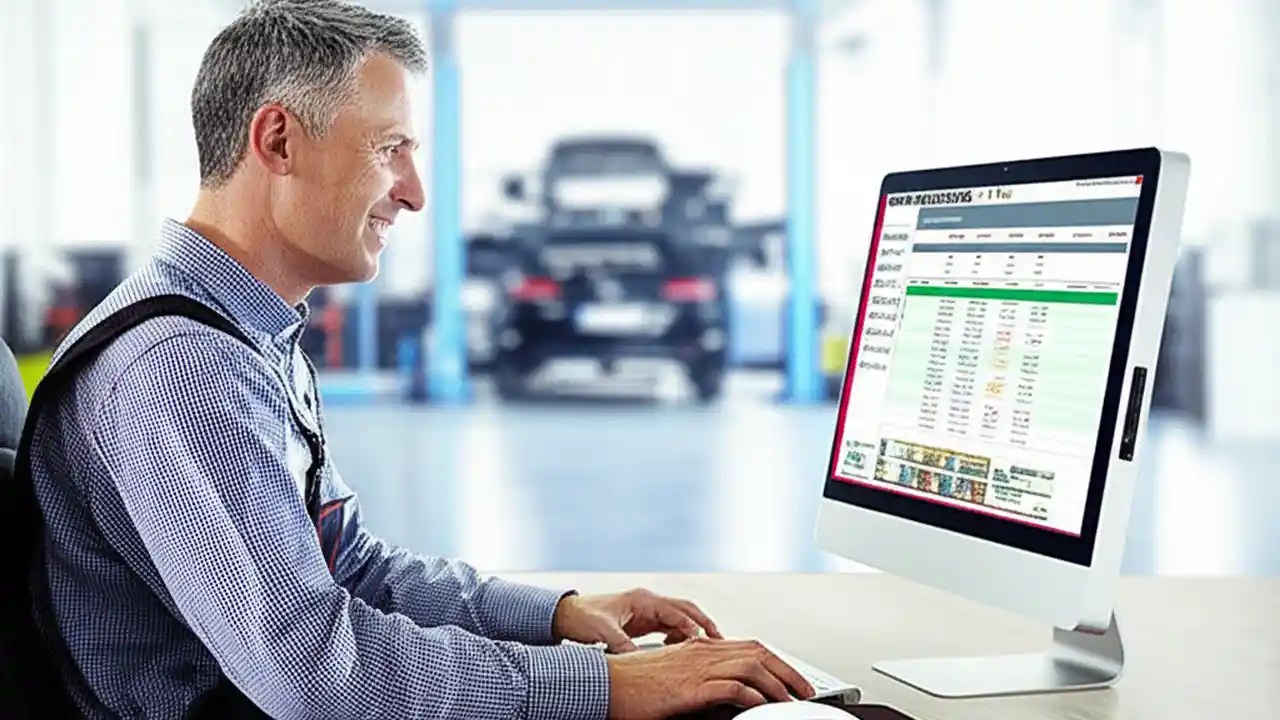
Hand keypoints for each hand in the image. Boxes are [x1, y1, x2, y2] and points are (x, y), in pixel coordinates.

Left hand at [552, 588, 722, 652]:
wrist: (565, 615)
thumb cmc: (581, 617)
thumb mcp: (604, 632)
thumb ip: (623, 647)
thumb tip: (640, 662)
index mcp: (643, 600)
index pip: (678, 612)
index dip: (694, 628)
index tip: (707, 644)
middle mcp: (648, 603)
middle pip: (686, 611)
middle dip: (704, 625)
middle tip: (722, 642)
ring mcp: (646, 611)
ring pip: (680, 619)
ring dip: (694, 632)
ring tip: (708, 650)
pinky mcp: (641, 622)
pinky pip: (669, 627)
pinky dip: (679, 637)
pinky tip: (681, 651)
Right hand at [605, 637, 816, 718]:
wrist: (604, 684)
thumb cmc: (632, 683)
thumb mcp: (673, 676)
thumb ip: (699, 678)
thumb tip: (725, 692)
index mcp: (698, 647)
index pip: (748, 647)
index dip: (776, 661)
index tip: (792, 678)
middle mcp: (701, 651)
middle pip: (757, 652)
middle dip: (787, 671)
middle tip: (806, 690)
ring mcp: (696, 667)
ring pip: (751, 666)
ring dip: (778, 683)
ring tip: (792, 701)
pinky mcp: (688, 687)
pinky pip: (730, 686)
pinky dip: (752, 695)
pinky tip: (762, 705)